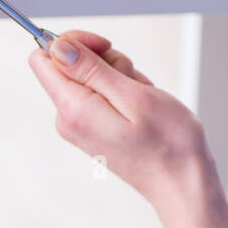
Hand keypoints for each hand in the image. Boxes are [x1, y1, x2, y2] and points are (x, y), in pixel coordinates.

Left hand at [28, 30, 227, 227]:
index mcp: (72, 108)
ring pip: (90, 77)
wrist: (182, 184)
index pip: (44, 57)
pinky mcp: (92, 127)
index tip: (104, 47)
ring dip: (120, 78)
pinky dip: (123, 92)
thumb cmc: (168, 145)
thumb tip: (56, 47)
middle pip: (70, 65)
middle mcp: (67, 117)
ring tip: (142, 101)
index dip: (73, 42)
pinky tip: (141, 109)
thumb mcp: (133, 96)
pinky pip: (101, 94)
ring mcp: (79, 124)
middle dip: (105, 62)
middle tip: (133, 83)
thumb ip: (90, 69)